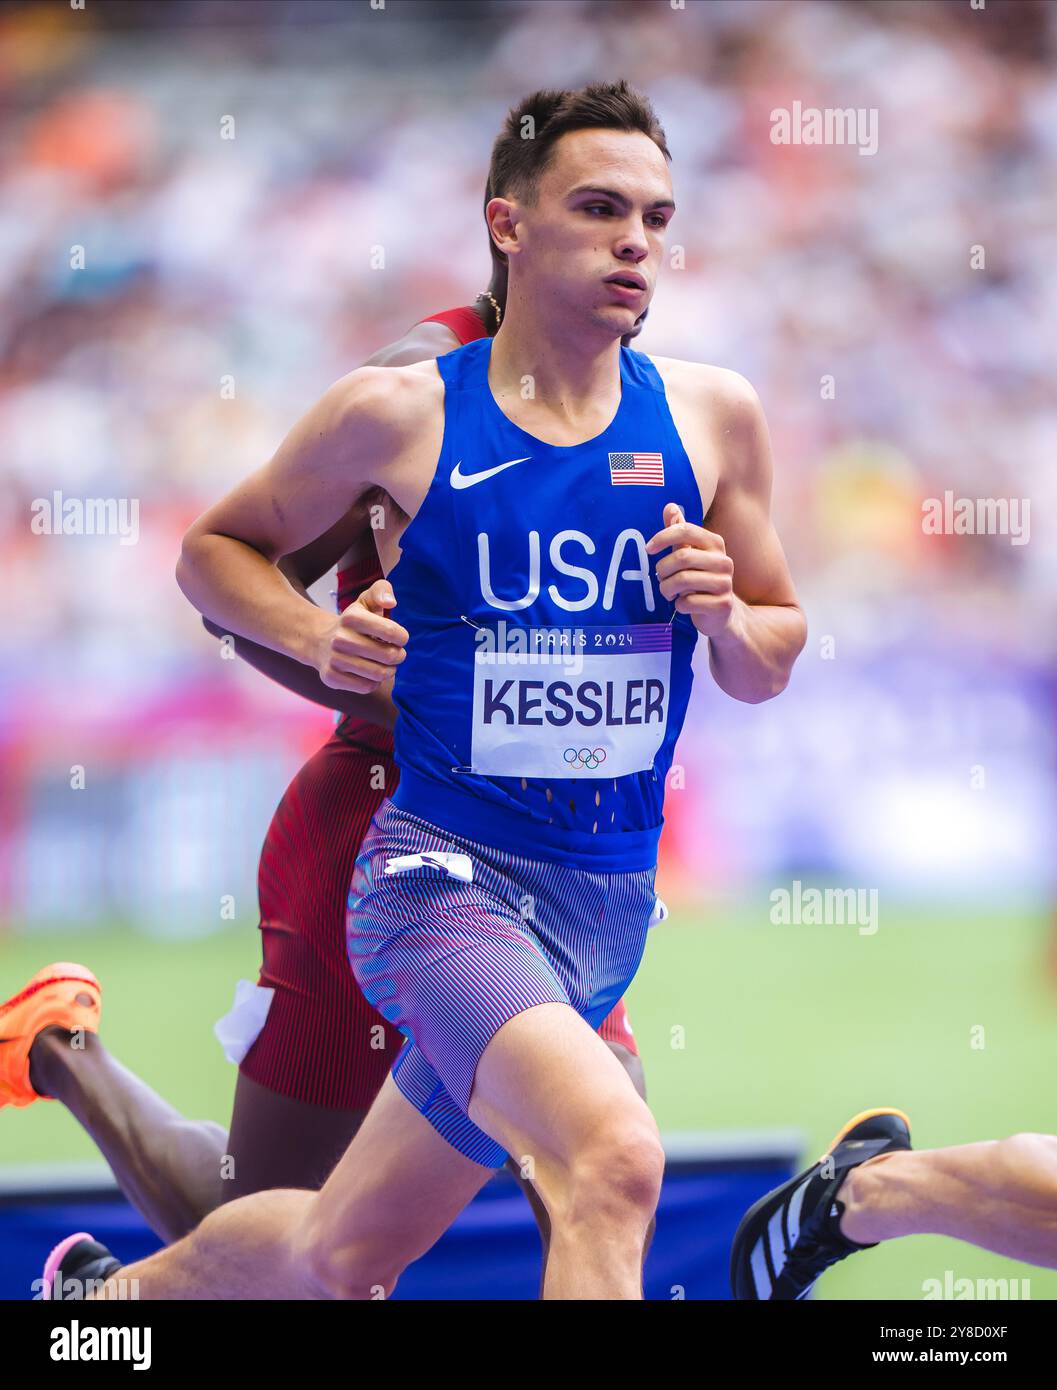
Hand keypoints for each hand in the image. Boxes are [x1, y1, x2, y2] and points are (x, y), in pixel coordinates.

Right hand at [316, 578, 408, 692]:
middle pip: (389, 656)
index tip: (399, 637)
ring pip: (379, 673)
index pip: (391, 631)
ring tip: (386, 664)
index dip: (402, 637)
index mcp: (351, 617)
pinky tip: (370, 673)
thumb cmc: (353, 622)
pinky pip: (366, 686)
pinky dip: (374, 682)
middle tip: (396, 653)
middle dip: (399, 655)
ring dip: (389, 670)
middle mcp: (340, 638)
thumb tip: (390, 602)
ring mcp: (334, 659)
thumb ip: (382, 590)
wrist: (319, 641)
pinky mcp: (331, 678)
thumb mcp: (365, 600)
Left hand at [646, 502, 736, 637]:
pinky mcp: (722, 604)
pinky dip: (679, 605)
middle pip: (681, 557)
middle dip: (663, 569)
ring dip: (667, 588)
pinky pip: (688, 602)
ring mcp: (725, 583)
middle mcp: (724, 561)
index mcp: (715, 543)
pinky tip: (683, 605)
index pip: (686, 530)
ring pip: (682, 581)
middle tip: (660, 577)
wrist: (721, 613)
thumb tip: (670, 507)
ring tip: (668, 592)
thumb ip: (679, 533)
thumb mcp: (690, 554)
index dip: (663, 537)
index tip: (648, 549)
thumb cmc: (700, 579)